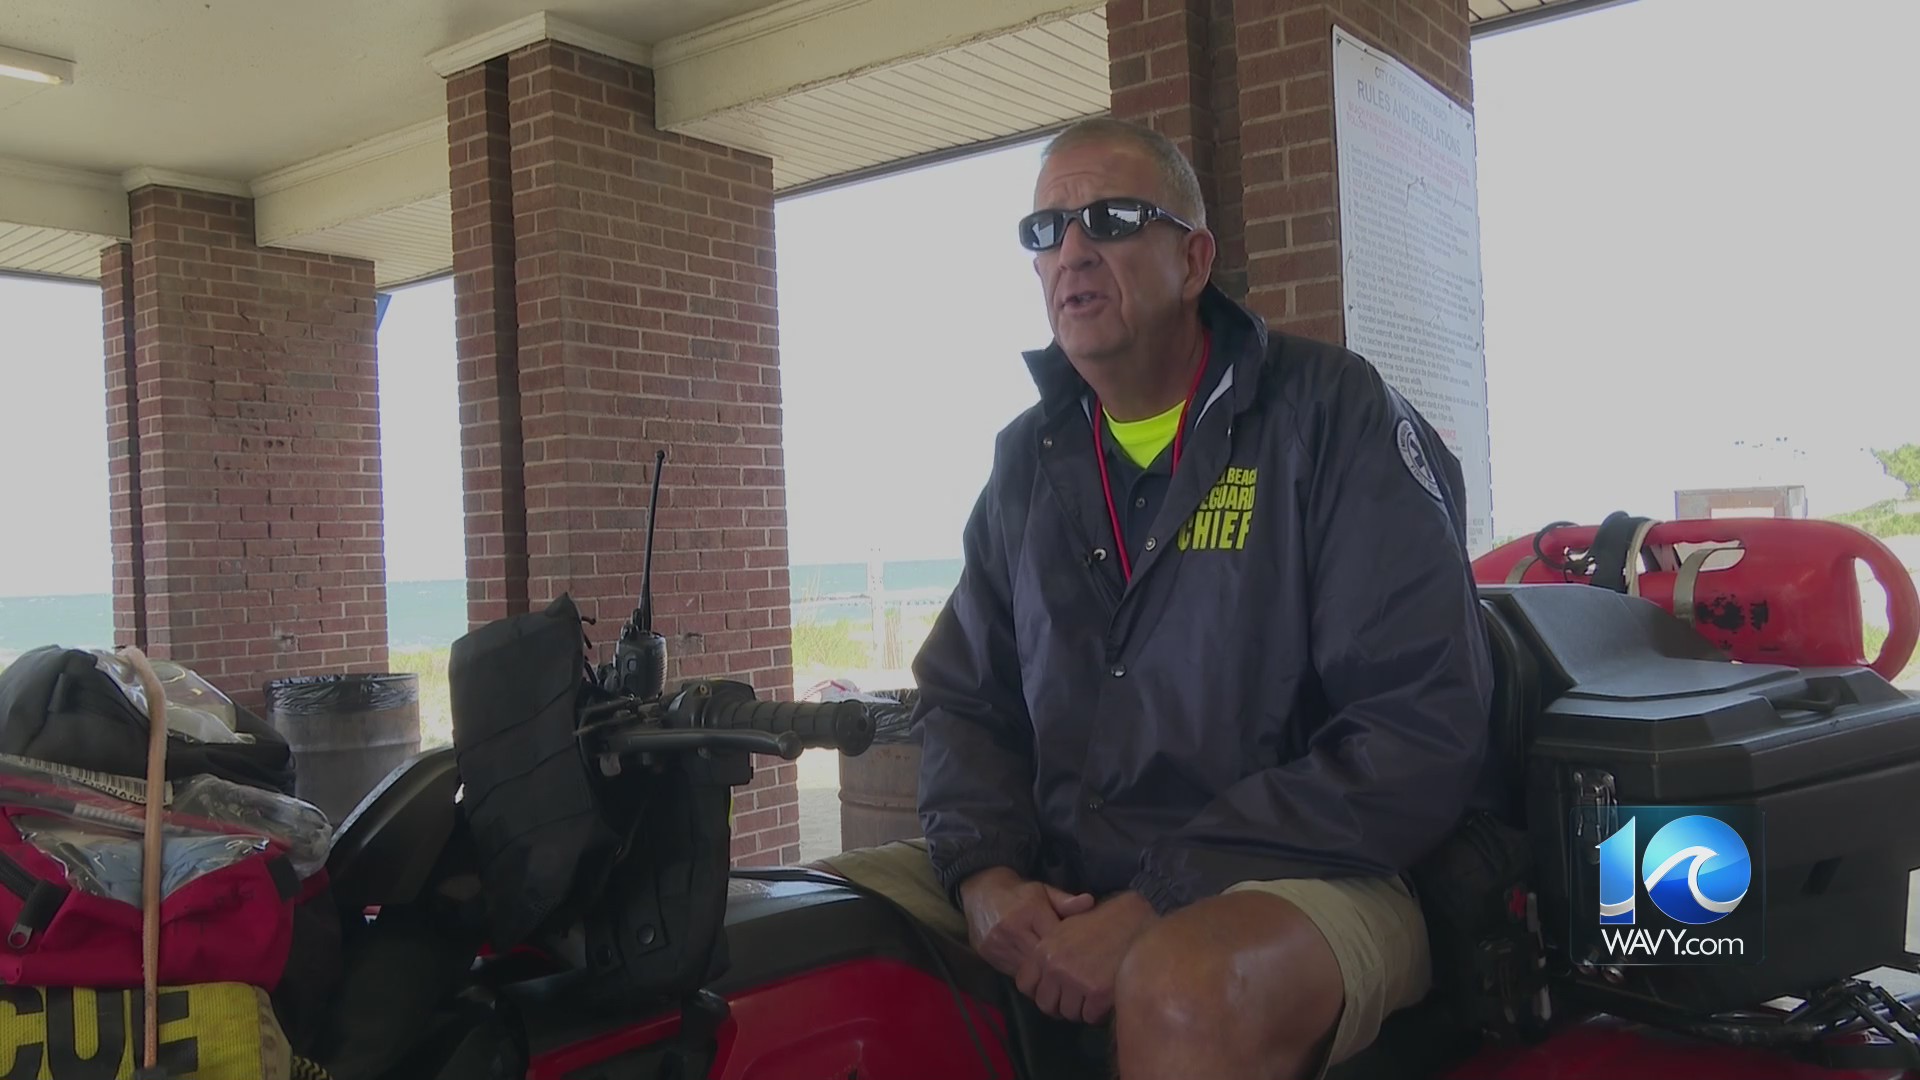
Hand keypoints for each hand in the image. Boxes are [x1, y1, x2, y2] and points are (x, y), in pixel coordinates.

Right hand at [959, 867, 1094, 977]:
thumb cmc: (1018, 893)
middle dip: (1057, 966)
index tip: (1080, 955)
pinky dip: (1027, 975)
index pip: (1055, 937)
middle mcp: (1012, 929)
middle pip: (1042, 958)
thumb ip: (1065, 901)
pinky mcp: (987, 954)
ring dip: (1042, 975)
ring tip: (1057, 978)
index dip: (1069, 949)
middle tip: (1072, 973)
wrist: (980, 892)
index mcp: (1030, 911)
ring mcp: (998, 944)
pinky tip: (1037, 974)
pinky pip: (1014, 972)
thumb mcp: (1043, 891)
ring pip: (1028, 970)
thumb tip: (1090, 902)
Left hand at [1015, 891, 1157, 1023]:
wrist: (1131, 922)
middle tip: (1075, 997)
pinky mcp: (1098, 993)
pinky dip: (1097, 1012)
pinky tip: (1104, 999)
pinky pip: (1090, 1017)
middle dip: (1060, 1004)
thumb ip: (1048, 951)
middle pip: (1046, 1004)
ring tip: (1091, 997)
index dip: (1040, 990)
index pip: (1026, 985)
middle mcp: (1055, 967)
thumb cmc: (1098, 923)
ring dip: (1080, 1009)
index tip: (1053, 990)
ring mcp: (1076, 980)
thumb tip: (1039, 976)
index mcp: (1043, 951)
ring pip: (1069, 1013)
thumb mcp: (1064, 928)